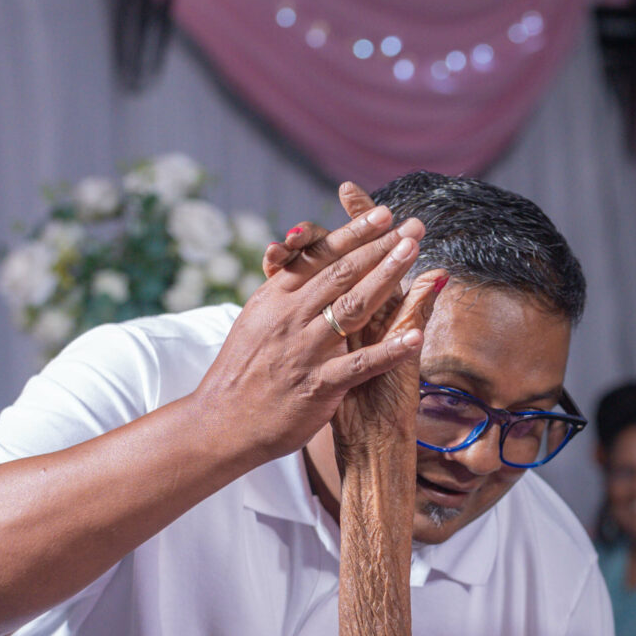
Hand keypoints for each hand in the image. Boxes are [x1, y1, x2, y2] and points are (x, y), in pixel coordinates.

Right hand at [185, 204, 429, 465]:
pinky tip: (415, 338)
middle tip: (413, 227)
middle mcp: (290, 316)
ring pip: (351, 307)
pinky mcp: (316, 385)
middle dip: (380, 247)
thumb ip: (285, 290)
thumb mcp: (257, 319)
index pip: (320, 257)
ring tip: (414, 255)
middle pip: (342, 273)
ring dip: (386, 278)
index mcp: (276, 297)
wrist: (220, 421)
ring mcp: (304, 350)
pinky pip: (358, 365)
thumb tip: (304, 260)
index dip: (354, 234)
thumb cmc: (244, 370)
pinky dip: (388, 352)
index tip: (384, 214)